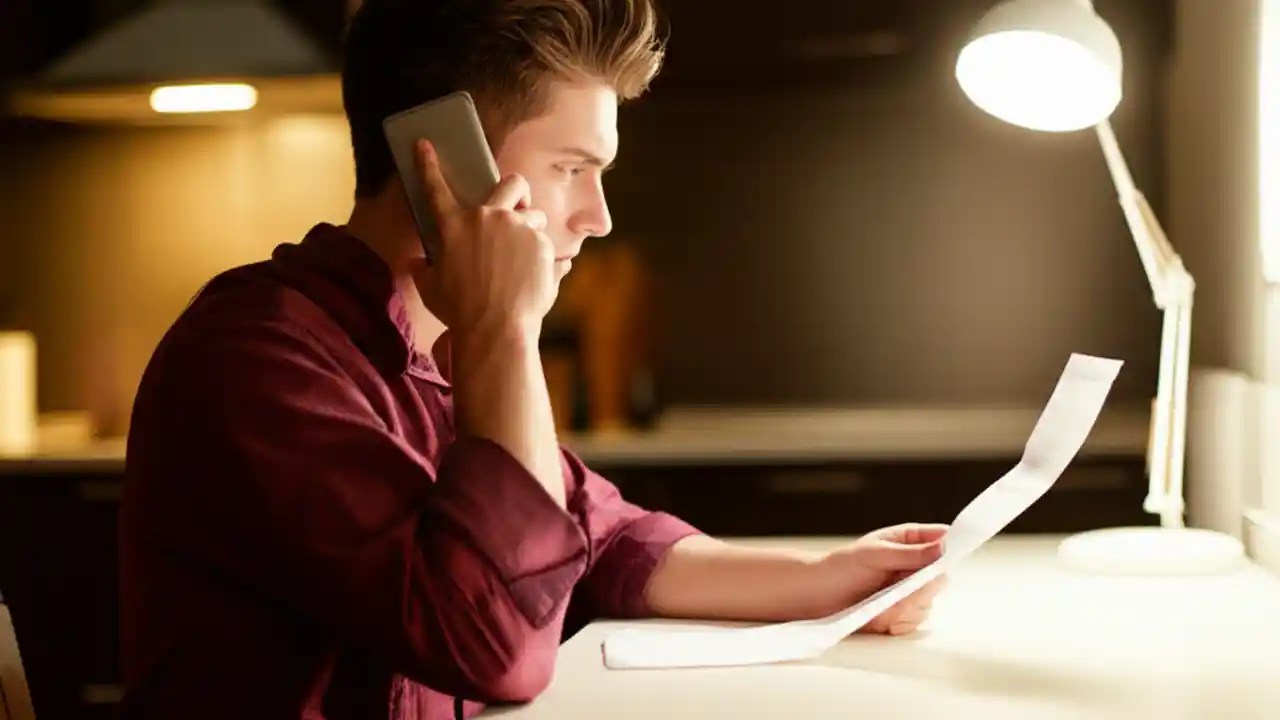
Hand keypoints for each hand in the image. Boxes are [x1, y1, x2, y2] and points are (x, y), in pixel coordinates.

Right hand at [410, 139, 553, 335]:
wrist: (496, 329)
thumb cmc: (459, 312)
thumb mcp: (431, 289)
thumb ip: (423, 270)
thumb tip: (415, 263)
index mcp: (454, 226)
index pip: (436, 187)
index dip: (428, 163)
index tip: (425, 144)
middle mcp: (487, 217)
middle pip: (511, 182)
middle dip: (519, 191)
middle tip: (518, 208)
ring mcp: (517, 227)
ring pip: (535, 214)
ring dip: (532, 228)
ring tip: (525, 257)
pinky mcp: (541, 243)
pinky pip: (547, 245)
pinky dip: (543, 259)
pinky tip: (534, 280)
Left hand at [821, 523, 948, 635]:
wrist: (817, 595)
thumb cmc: (840, 566)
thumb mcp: (875, 554)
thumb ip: (910, 553)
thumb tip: (943, 547)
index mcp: (909, 541)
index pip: (943, 541)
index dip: (949, 551)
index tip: (940, 565)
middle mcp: (913, 565)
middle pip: (939, 579)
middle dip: (919, 592)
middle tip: (900, 596)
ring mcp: (908, 590)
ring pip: (927, 603)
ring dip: (904, 610)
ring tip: (879, 609)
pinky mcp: (900, 612)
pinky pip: (913, 621)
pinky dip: (896, 622)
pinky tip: (878, 617)